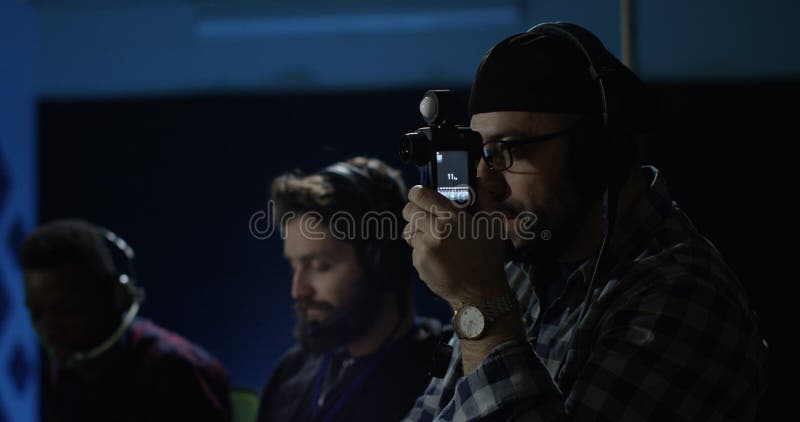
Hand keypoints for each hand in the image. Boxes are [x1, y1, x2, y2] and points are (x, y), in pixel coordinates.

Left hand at [402, 185, 508, 307]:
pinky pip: (413, 249)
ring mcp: (424, 248)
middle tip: (427, 217)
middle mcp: (435, 230)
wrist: (479, 293)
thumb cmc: (488, 257)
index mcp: (452, 217)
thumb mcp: (493, 225)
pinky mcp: (419, 263)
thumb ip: (484, 198)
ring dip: (417, 231)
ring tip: (433, 237)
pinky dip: (421, 249)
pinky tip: (437, 255)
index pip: (420, 195)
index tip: (421, 195)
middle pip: (408, 210)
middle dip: (415, 211)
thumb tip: (477, 180)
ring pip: (408, 230)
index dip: (417, 193)